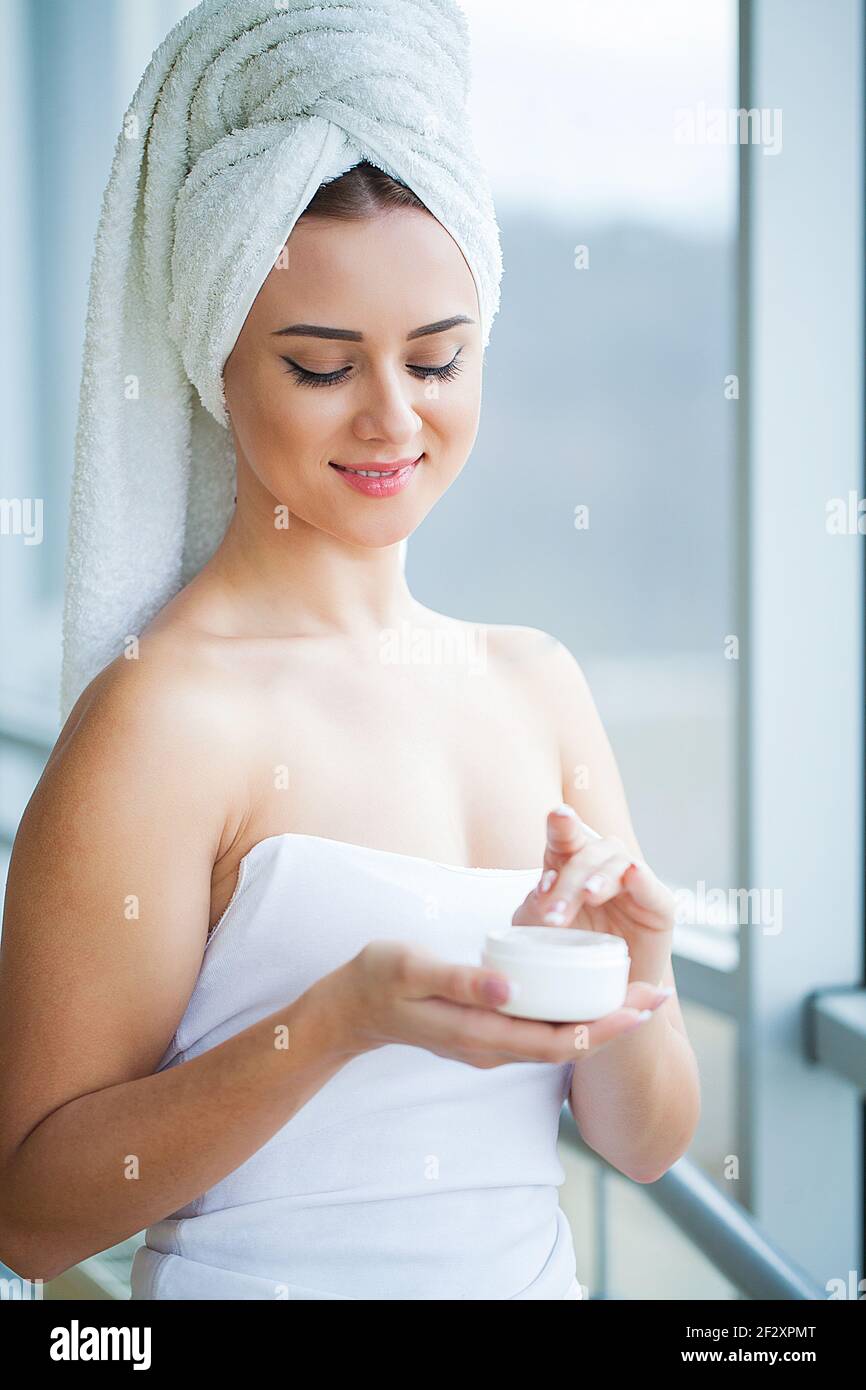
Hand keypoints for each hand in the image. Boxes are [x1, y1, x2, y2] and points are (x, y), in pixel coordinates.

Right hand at [328, 941, 668, 1067]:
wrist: (347, 1009)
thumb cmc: (378, 980)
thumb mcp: (413, 969)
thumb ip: (462, 980)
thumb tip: (513, 989)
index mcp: (481, 1034)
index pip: (559, 1040)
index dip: (607, 1026)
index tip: (646, 1005)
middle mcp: (492, 1048)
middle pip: (568, 1043)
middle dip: (617, 1023)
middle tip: (660, 994)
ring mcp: (489, 1045)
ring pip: (556, 1039)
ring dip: (597, 1019)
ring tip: (635, 992)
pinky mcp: (487, 1032)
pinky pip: (539, 1030)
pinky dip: (569, 1013)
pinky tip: (585, 989)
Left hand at [512, 805, 675, 964]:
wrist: (598, 994)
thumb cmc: (564, 953)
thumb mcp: (536, 931)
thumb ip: (535, 906)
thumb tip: (546, 884)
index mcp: (568, 863)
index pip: (564, 838)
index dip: (562, 825)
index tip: (558, 816)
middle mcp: (601, 866)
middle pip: (588, 855)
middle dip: (569, 879)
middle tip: (554, 914)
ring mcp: (632, 884)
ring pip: (618, 864)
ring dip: (600, 879)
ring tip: (587, 895)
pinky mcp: (658, 907)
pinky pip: (652, 887)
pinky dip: (642, 880)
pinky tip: (631, 875)